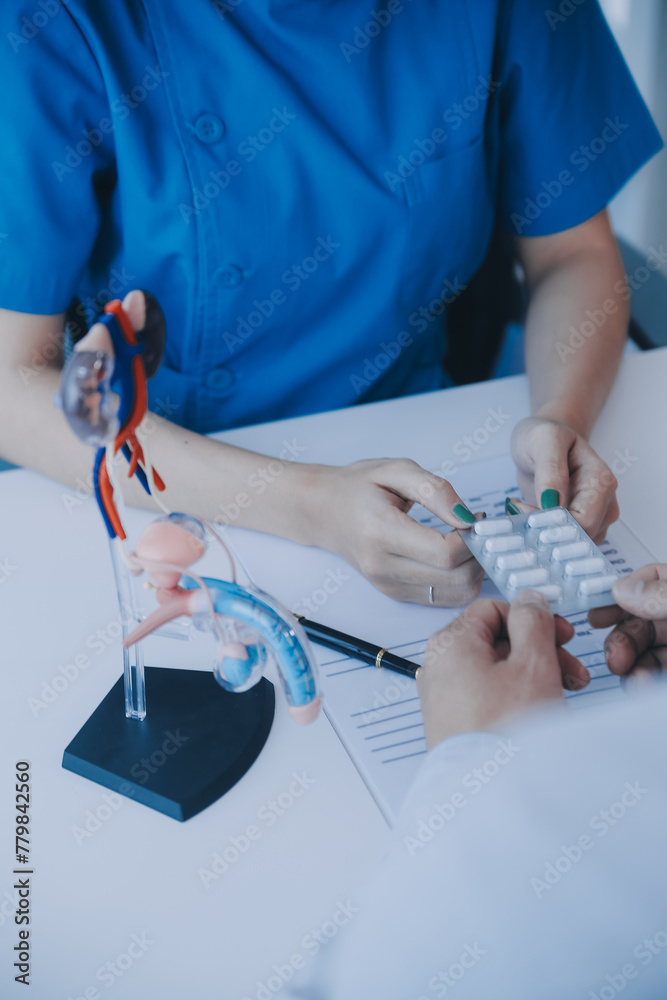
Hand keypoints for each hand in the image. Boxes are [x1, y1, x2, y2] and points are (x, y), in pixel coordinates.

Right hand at [305, 458, 484, 605]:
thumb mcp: (397, 470)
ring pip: (455, 594)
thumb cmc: (358, 487)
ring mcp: (388, 585)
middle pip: (456, 578)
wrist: (324, 510)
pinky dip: (460, 580)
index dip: (472, 538)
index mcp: (381, 532)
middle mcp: (382, 566)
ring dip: (473, 569)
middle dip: (478, 554)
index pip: (445, 553)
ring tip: (465, 542)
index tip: (475, 519)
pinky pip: (443, 598)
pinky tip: (453, 555)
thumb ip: (436, 491)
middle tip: (476, 530)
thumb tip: (468, 517)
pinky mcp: (395, 594)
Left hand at [417, 591, 589, 746]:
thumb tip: (528, 598)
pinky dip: (515, 697)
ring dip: (533, 674)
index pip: (492, 609)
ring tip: (565, 694)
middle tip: (572, 669)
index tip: (560, 634)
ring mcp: (443, 697)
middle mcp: (439, 666)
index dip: (530, 618)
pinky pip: (486, 696)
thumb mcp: (532, 664)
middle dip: (539, 651)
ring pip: (494, 670)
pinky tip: (541, 712)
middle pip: (495, 641)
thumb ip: (533, 623)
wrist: (486, 795)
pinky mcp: (452, 724)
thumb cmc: (504, 730)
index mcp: (451, 643)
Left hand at [511, 416, 618, 542]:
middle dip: (545, 533)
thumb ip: (550, 469)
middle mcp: (604, 503)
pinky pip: (564, 544)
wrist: (543, 441)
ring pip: (572, 546)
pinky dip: (542, 538)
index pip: (584, 521)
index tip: (521, 511)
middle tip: (515, 515)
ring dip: (542, 537)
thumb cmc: (546, 436)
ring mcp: (594, 517)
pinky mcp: (578, 526)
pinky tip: (526, 520)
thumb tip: (552, 503)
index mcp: (601, 481)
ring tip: (518, 514)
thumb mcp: (545, 441)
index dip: (553, 525)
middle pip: (580, 538)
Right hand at [589, 564, 666, 685]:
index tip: (599, 612)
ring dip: (630, 664)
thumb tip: (623, 589)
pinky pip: (657, 674)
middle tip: (615, 655)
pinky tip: (640, 685)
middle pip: (641, 620)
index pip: (650, 580)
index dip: (621, 594)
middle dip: (622, 638)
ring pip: (646, 651)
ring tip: (629, 676)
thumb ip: (663, 595)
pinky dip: (643, 680)